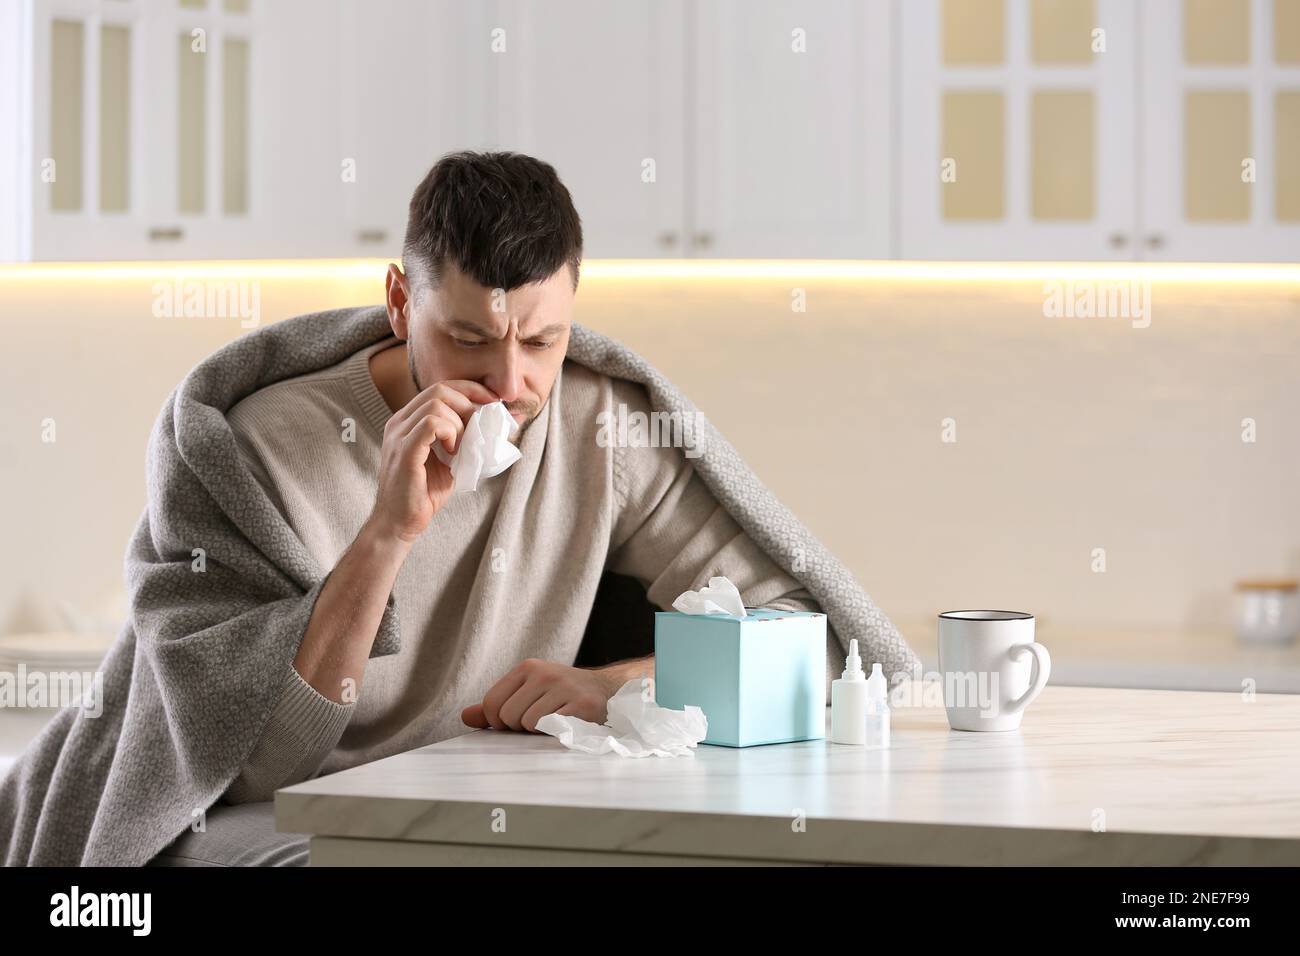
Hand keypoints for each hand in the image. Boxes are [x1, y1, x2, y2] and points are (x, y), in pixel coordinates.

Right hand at [367, 379, 498, 543]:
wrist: (401, 522)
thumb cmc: (424, 493)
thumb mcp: (452, 459)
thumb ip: (468, 438)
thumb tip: (502, 422)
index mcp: (408, 420)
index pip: (440, 388)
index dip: (470, 390)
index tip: (493, 402)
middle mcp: (399, 422)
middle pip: (439, 389)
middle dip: (469, 404)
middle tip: (480, 428)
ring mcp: (399, 434)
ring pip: (437, 404)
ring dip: (460, 423)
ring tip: (462, 446)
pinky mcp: (404, 450)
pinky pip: (431, 424)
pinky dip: (450, 433)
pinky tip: (454, 451)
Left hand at [461, 659, 620, 732]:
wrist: (606, 692)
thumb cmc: (561, 695)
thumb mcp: (528, 692)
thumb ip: (495, 704)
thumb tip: (465, 716)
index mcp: (527, 668)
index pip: (491, 703)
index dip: (498, 721)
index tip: (514, 722)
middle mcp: (544, 673)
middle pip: (507, 715)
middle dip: (518, 728)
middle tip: (537, 722)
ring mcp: (563, 688)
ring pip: (527, 723)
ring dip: (537, 732)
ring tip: (553, 721)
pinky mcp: (581, 705)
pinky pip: (551, 728)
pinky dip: (554, 733)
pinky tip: (565, 724)